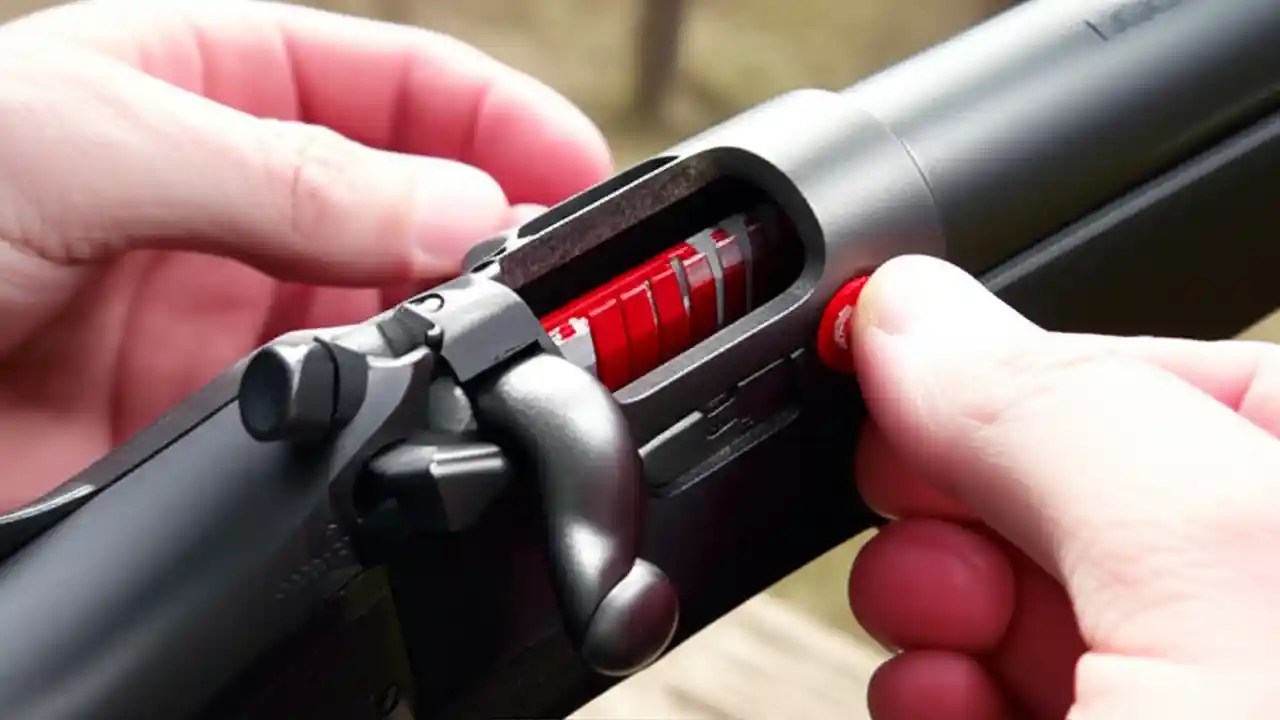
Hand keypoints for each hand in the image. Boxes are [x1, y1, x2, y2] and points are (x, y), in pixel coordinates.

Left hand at [0, 1, 609, 510]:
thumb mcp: (91, 139)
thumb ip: (290, 179)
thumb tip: (460, 214)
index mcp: (202, 85)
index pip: (390, 81)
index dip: (493, 111)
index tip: (578, 168)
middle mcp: (224, 199)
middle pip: (406, 201)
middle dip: (494, 228)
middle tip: (559, 272)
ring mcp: (217, 314)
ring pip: (383, 311)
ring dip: (451, 324)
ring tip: (504, 339)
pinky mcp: (198, 423)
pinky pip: (325, 405)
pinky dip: (384, 405)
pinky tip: (412, 402)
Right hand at [847, 256, 1279, 718]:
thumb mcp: (1210, 575)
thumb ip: (1067, 417)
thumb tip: (913, 318)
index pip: (1223, 379)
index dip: (1064, 364)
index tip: (921, 371)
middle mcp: (1264, 618)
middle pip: (1097, 487)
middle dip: (973, 485)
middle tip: (909, 492)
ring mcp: (1187, 700)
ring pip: (1035, 596)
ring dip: (938, 591)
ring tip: (918, 609)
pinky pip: (997, 694)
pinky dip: (937, 683)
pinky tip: (932, 691)